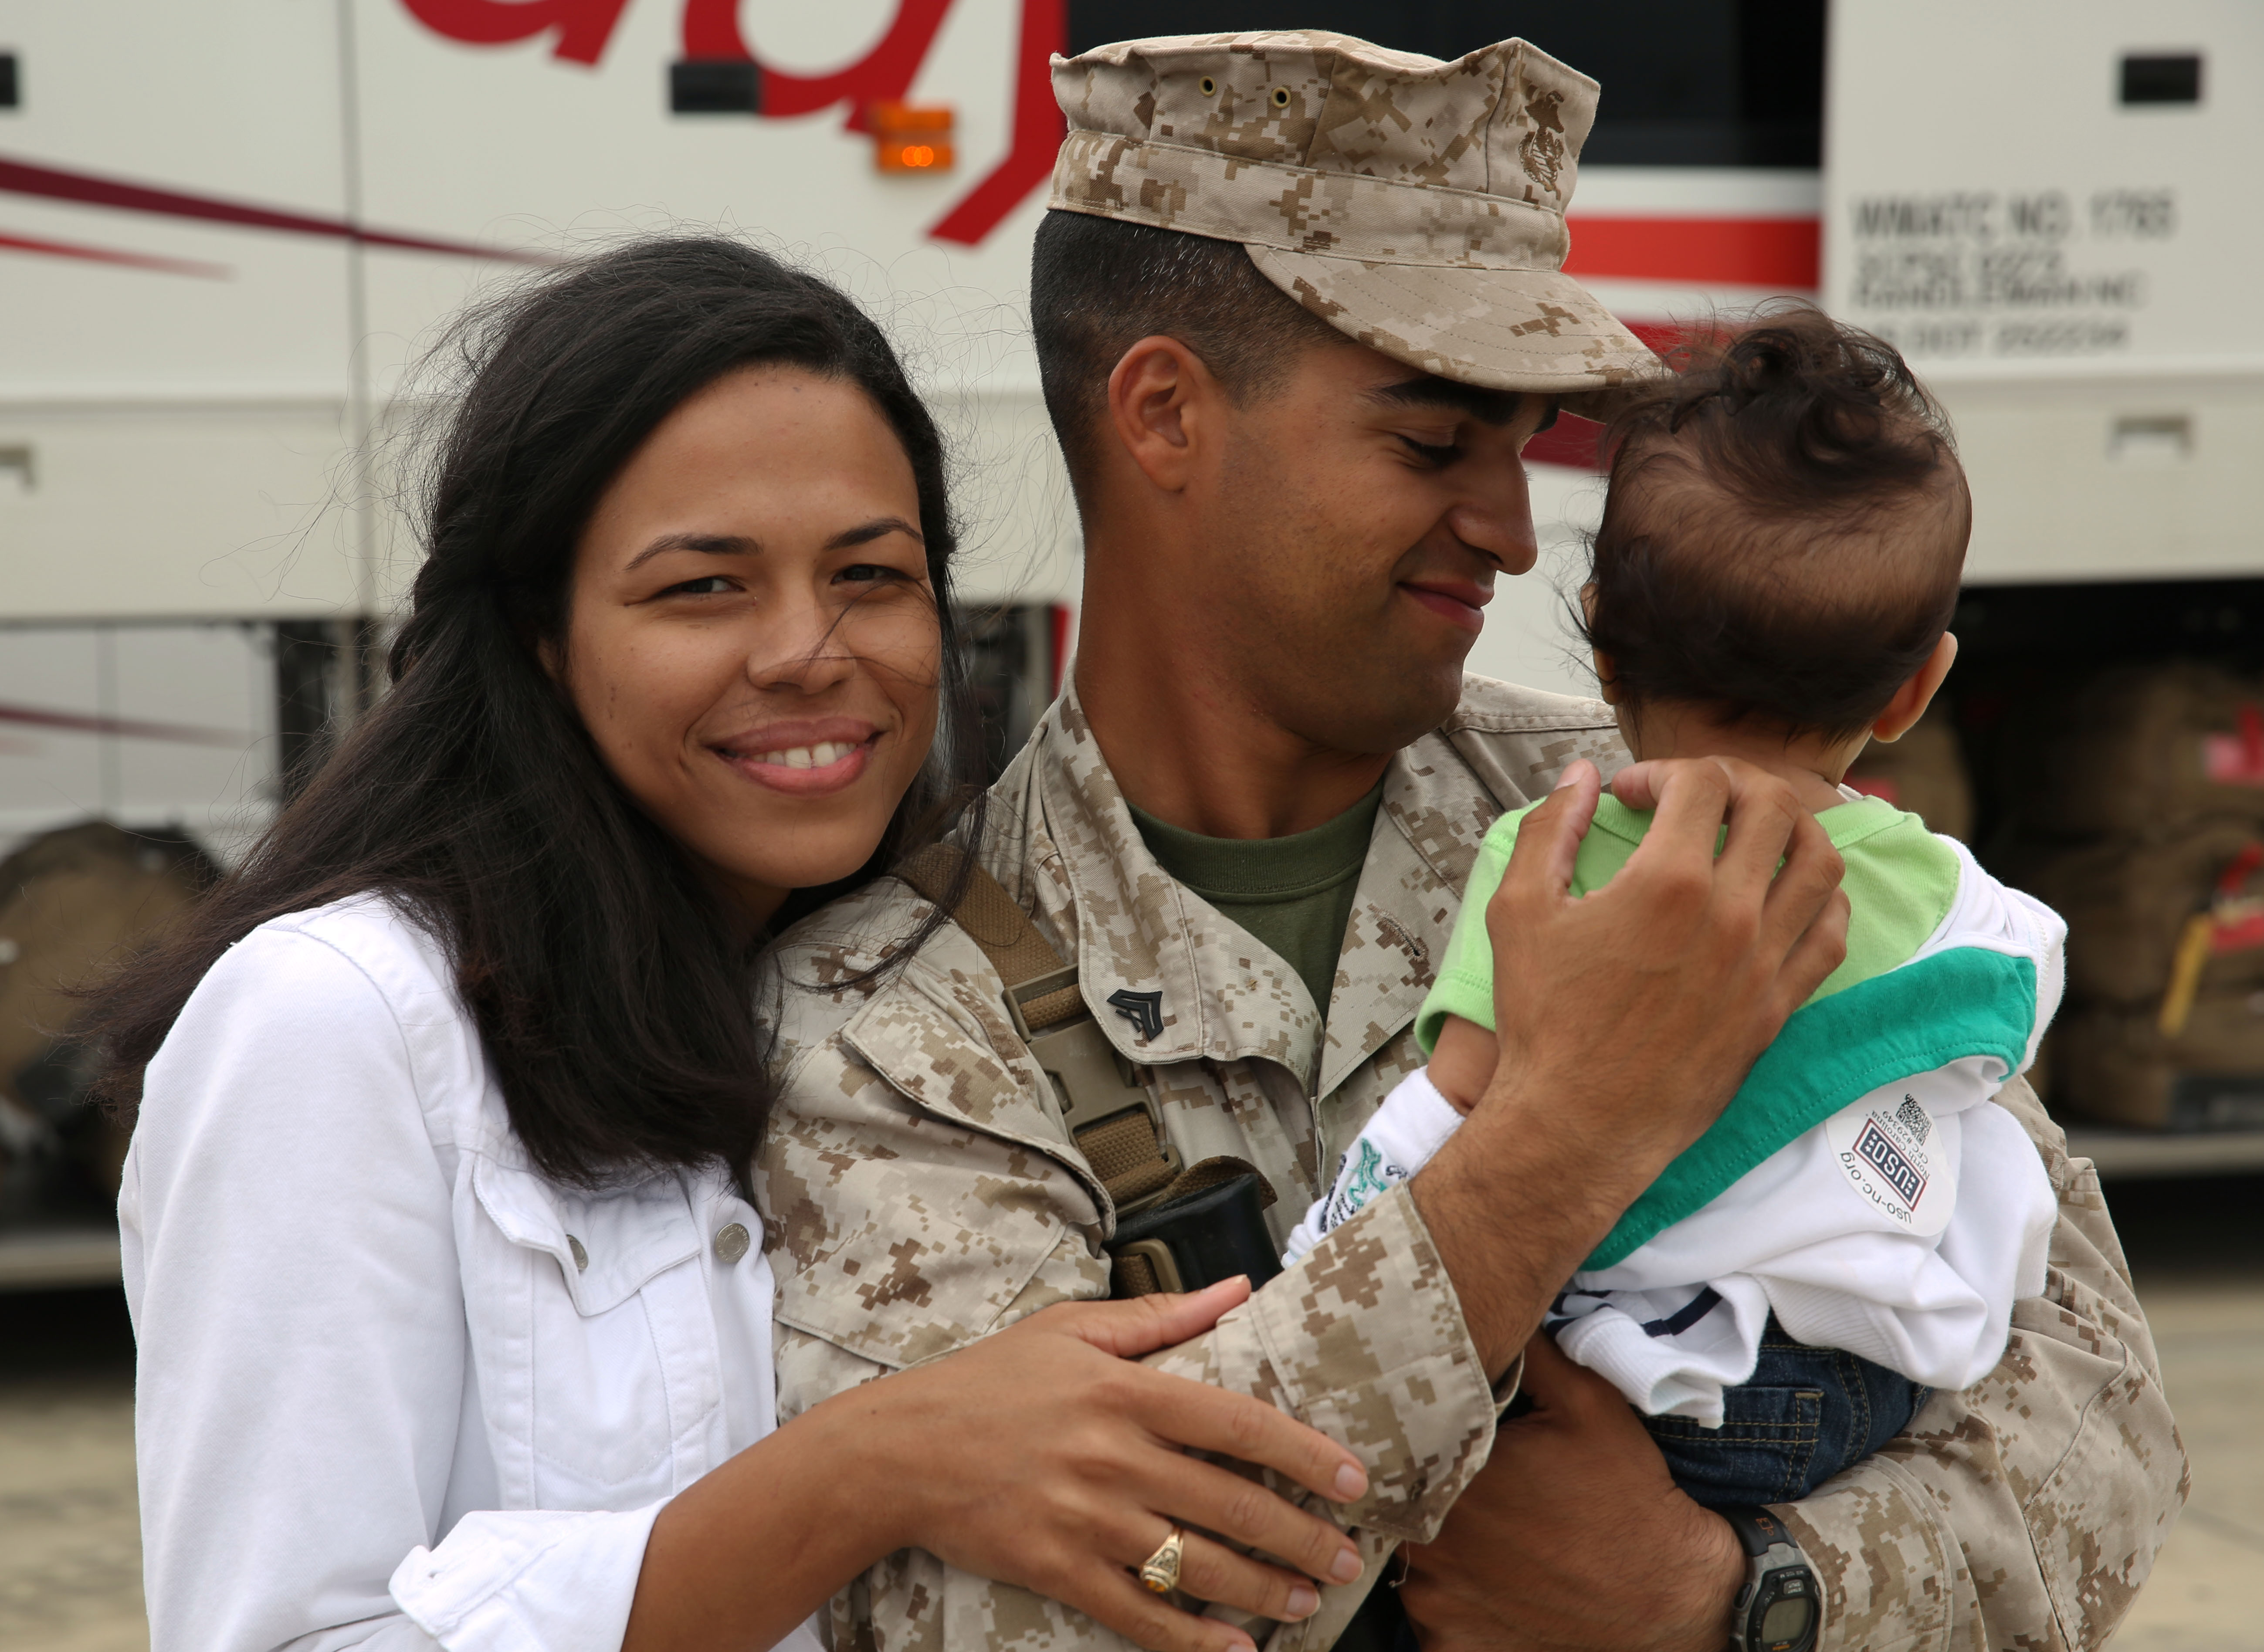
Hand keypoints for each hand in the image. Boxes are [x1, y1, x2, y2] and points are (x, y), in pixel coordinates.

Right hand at [841, 1278, 1368, 1651]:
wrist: (898, 1450)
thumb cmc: (988, 1383)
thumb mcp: (1071, 1329)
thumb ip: (1161, 1317)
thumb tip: (1238, 1291)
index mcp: (1123, 1391)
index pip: (1238, 1422)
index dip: (1304, 1454)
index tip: (1352, 1479)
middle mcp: (1113, 1456)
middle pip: (1231, 1503)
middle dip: (1300, 1538)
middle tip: (1346, 1559)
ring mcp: (1085, 1518)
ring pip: (1195, 1564)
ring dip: (1261, 1591)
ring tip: (1305, 1602)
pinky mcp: (1056, 1569)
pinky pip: (1139, 1614)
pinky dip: (1192, 1639)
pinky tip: (1234, 1651)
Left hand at [1396, 1337, 1744, 1651]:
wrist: (1670, 1599)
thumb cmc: (1627, 1498)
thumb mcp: (1586, 1404)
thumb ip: (1528, 1353)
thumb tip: (1487, 1307)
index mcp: (1450, 1477)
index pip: (1390, 1446)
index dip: (1403, 1438)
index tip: (1426, 1435)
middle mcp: (1428, 1545)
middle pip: (1391, 1503)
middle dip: (1416, 1490)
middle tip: (1459, 1486)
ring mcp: (1435, 1605)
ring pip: (1405, 1562)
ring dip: (1430, 1547)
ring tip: (1484, 1537)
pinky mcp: (1450, 1648)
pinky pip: (1426, 1618)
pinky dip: (1448, 1602)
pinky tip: (1488, 1583)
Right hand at [1413, 757, 1846, 1367]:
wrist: (1578, 1123)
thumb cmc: (1543, 1019)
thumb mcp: (1517, 911)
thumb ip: (1549, 829)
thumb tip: (1580, 777)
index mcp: (1666, 882)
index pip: (1700, 783)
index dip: (1662, 770)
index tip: (1631, 793)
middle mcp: (1730, 915)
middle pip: (1771, 806)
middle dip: (1732, 781)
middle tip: (1694, 797)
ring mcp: (1763, 963)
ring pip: (1820, 862)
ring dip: (1792, 826)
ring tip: (1753, 829)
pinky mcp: (1777, 1007)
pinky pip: (1831, 934)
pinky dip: (1821, 897)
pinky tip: (1786, 891)